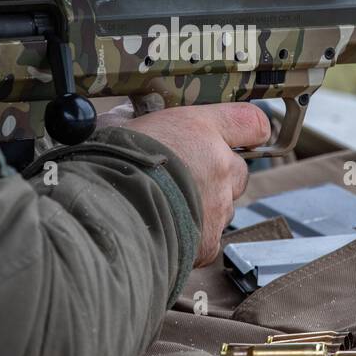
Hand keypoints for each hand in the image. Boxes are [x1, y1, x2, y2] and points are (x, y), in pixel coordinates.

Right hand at [105, 102, 270, 266]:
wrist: (105, 215)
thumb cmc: (107, 164)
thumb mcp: (117, 124)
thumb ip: (135, 118)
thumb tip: (126, 114)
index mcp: (200, 130)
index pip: (250, 121)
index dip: (248, 130)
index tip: (243, 135)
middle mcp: (219, 166)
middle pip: (238, 170)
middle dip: (218, 175)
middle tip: (185, 177)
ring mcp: (218, 206)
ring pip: (223, 206)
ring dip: (204, 206)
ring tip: (167, 207)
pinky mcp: (209, 241)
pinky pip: (208, 237)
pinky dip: (192, 236)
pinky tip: (164, 231)